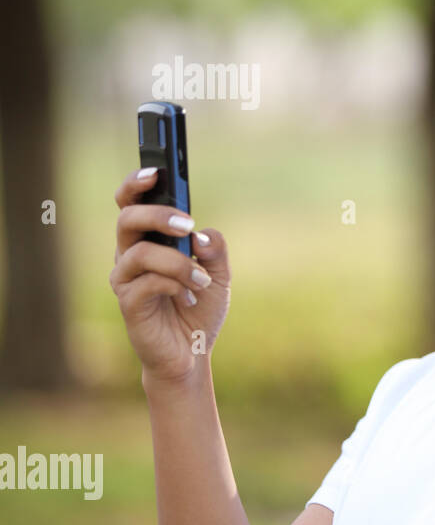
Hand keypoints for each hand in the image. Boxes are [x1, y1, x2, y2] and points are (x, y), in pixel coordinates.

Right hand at [109, 168, 231, 383]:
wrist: (192, 353)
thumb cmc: (200, 308)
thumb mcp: (218, 275)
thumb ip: (214, 250)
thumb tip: (201, 234)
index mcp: (149, 240)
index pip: (132, 203)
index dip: (137, 184)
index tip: (156, 171)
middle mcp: (130, 254)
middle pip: (127, 218)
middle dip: (158, 216)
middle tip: (188, 225)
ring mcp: (125, 278)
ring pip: (139, 252)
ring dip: (179, 263)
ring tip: (201, 281)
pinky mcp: (128, 302)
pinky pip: (146, 282)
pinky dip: (174, 285)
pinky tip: (189, 299)